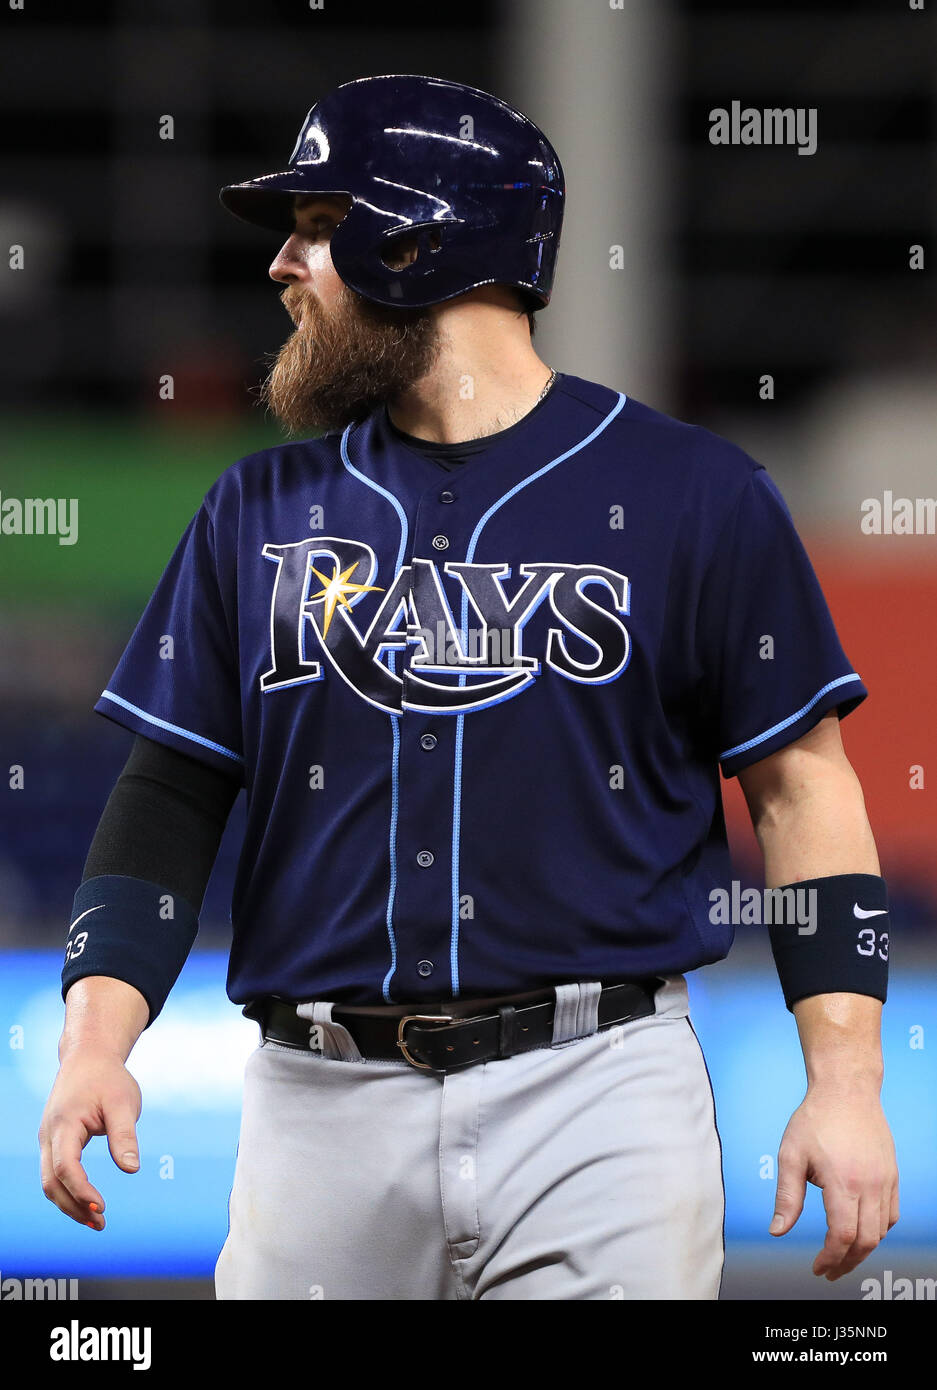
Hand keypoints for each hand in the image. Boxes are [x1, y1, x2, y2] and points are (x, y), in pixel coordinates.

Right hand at [38, 1048, 142, 1229]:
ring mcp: (48, 1139)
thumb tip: (131, 1169)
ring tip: (97, 1220)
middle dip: (73, 1206)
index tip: (102, 1207)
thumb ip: (124, 1135)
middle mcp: (49, 1135)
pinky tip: (89, 1202)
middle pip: (52, 1182)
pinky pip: (55, 1173)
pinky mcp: (54, 1142)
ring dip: (70, 1203)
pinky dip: (69, 1191)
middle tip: (101, 1223)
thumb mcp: (123, 1102)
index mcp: (64, 1124)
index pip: (66, 1167)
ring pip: (50, 1181)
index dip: (81, 1191)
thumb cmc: (107, 1078)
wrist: (88, 1057)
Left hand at [769, 1082, 898, 1279]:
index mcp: (842, 1182)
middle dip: (846, 1263)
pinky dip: (877, 1231)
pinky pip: (891, 1214)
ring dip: (862, 1249)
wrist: (846, 1089)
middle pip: (865, 1241)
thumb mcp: (790, 1155)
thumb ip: (787, 1197)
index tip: (817, 1267)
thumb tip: (777, 1231)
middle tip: (828, 1270)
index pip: (842, 1236)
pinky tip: (860, 1231)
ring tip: (841, 1255)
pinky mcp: (892, 1175)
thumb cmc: (815, 1119)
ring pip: (881, 1231)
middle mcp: (870, 1185)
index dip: (830, 1258)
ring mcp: (885, 1180)